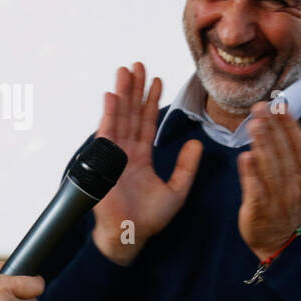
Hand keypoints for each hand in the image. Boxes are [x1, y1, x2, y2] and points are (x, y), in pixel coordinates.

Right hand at [91, 62, 202, 264]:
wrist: (131, 235)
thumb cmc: (150, 219)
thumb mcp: (177, 190)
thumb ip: (187, 166)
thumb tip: (196, 143)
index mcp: (141, 158)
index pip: (146, 122)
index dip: (150, 101)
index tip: (156, 80)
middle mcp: (126, 152)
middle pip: (131, 113)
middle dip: (134, 89)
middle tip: (137, 65)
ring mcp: (114, 155)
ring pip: (119, 117)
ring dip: (122, 93)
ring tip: (125, 71)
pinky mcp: (104, 161)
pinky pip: (107, 132)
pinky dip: (109, 113)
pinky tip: (112, 95)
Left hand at [238, 101, 300, 260]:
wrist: (281, 242)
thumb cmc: (288, 203)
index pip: (299, 147)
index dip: (290, 125)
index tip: (280, 104)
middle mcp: (293, 186)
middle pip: (284, 155)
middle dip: (273, 129)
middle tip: (261, 107)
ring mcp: (277, 200)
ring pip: (272, 170)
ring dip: (263, 146)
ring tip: (254, 125)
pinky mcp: (259, 211)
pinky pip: (256, 191)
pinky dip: (251, 175)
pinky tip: (244, 157)